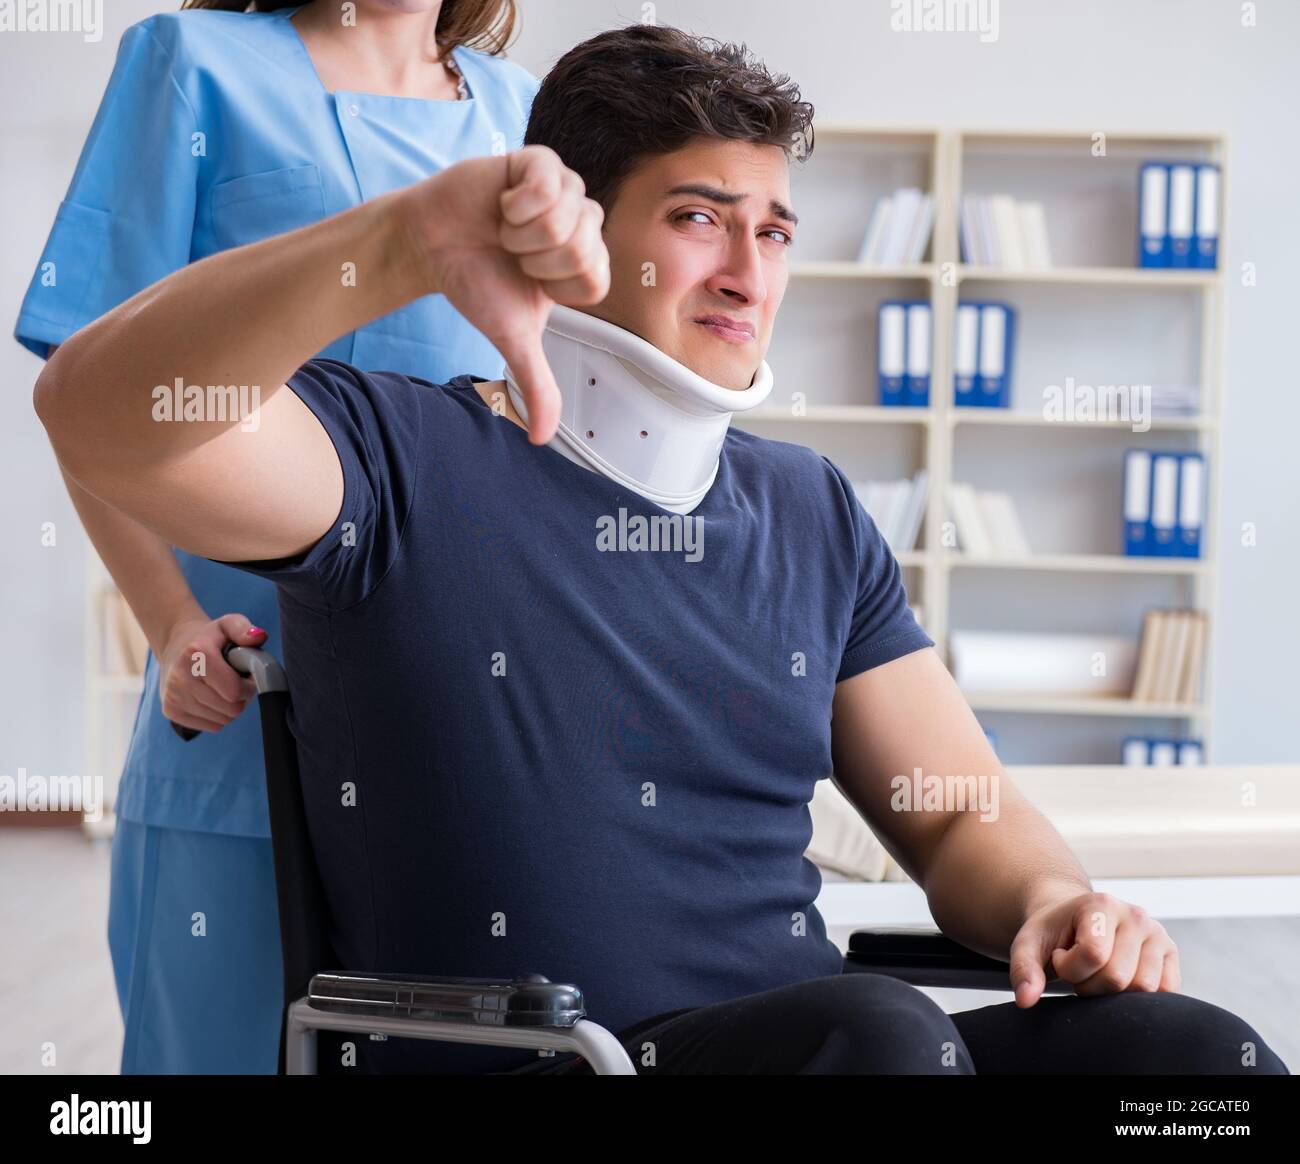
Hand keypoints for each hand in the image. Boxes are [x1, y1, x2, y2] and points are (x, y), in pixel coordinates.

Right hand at [158, 614, 266, 733]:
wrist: (176, 646)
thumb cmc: (210, 637)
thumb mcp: (228, 624)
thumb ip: (244, 629)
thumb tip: (258, 637)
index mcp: (196, 654)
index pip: (234, 691)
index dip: (248, 686)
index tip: (246, 676)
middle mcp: (180, 677)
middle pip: (231, 709)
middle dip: (241, 698)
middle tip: (237, 683)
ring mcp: (173, 696)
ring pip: (223, 720)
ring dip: (230, 708)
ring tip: (224, 688)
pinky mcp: (170, 711)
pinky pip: (212, 726)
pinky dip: (219, 716)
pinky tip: (213, 698)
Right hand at [400, 145, 609, 444]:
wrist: (430, 246)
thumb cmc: (475, 284)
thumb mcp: (511, 338)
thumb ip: (535, 383)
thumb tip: (542, 441)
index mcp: (585, 262)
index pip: (596, 278)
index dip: (555, 284)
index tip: (529, 280)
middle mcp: (581, 223)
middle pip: (584, 247)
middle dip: (537, 259)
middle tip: (512, 253)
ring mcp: (563, 189)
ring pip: (566, 216)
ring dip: (523, 233)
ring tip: (504, 231)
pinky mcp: (537, 162)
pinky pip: (549, 181)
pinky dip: (519, 203)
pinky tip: (502, 205)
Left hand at [1008, 890, 1181, 1006]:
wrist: (1072, 921)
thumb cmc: (1052, 934)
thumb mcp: (1027, 945)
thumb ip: (1023, 970)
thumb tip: (1026, 1000)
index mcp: (1101, 903)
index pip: (1094, 955)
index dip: (1070, 968)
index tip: (1060, 956)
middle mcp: (1136, 914)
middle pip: (1118, 977)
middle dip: (1090, 985)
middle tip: (1079, 970)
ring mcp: (1157, 933)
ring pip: (1143, 989)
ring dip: (1113, 993)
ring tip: (1098, 972)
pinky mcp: (1171, 953)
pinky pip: (1167, 992)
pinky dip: (1138, 997)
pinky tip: (1119, 979)